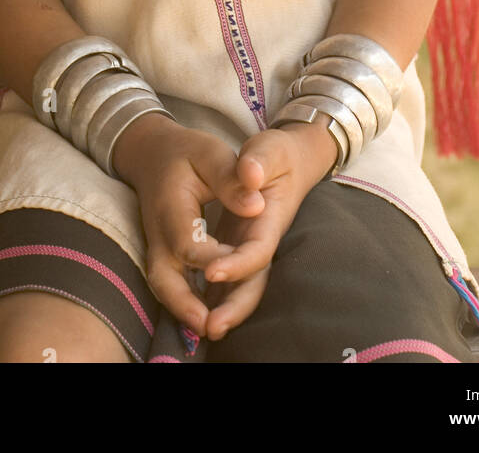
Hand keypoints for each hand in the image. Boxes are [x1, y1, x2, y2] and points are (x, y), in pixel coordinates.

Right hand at [114, 114, 268, 336]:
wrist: (152, 153)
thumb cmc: (187, 152)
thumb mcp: (210, 152)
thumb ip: (231, 178)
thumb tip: (256, 205)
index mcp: (171, 206)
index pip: (189, 244)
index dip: (211, 260)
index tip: (232, 270)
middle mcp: (160, 233)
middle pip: (165, 277)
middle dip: (186, 305)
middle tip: (211, 326)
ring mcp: (158, 247)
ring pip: (164, 287)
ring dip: (184, 312)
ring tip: (212, 331)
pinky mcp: (164, 255)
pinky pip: (170, 285)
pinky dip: (185, 304)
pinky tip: (208, 319)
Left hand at [202, 121, 338, 340]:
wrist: (286, 161)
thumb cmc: (276, 155)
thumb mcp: (269, 148)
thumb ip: (259, 160)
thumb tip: (250, 174)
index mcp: (269, 218)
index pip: (258, 250)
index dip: (237, 264)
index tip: (212, 271)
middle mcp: (260, 239)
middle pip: (253, 282)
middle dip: (234, 306)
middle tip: (211, 327)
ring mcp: (247, 247)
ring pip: (239, 287)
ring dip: (221, 310)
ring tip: (198, 330)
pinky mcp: (234, 248)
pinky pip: (226, 281)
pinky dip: (211, 298)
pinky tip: (191, 314)